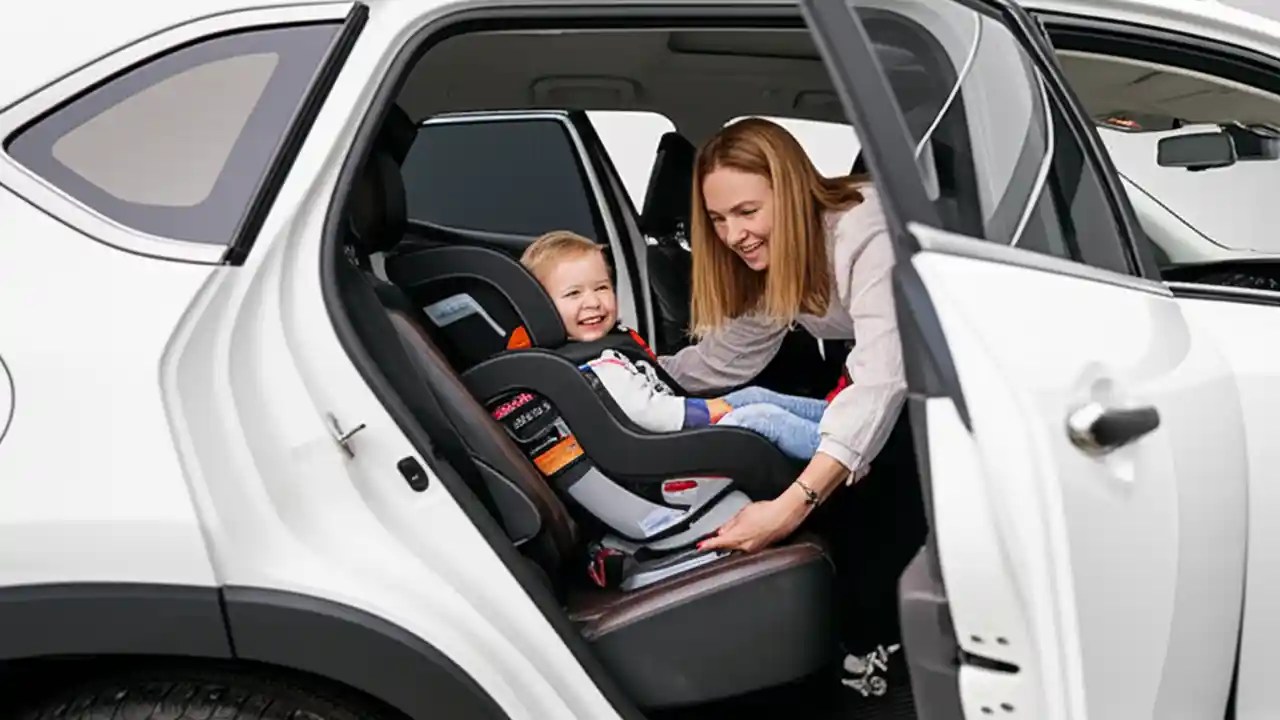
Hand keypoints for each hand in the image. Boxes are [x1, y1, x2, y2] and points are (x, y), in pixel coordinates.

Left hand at [697, 485, 811, 553]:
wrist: (784, 514)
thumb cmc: (767, 511)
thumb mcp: (743, 513)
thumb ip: (730, 523)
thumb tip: (722, 530)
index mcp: (738, 537)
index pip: (718, 543)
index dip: (707, 545)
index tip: (700, 546)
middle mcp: (745, 547)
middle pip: (727, 548)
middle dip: (720, 543)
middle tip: (714, 538)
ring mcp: (754, 549)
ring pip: (737, 548)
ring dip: (732, 541)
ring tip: (736, 530)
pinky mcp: (762, 548)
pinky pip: (747, 547)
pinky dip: (743, 541)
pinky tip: (748, 532)